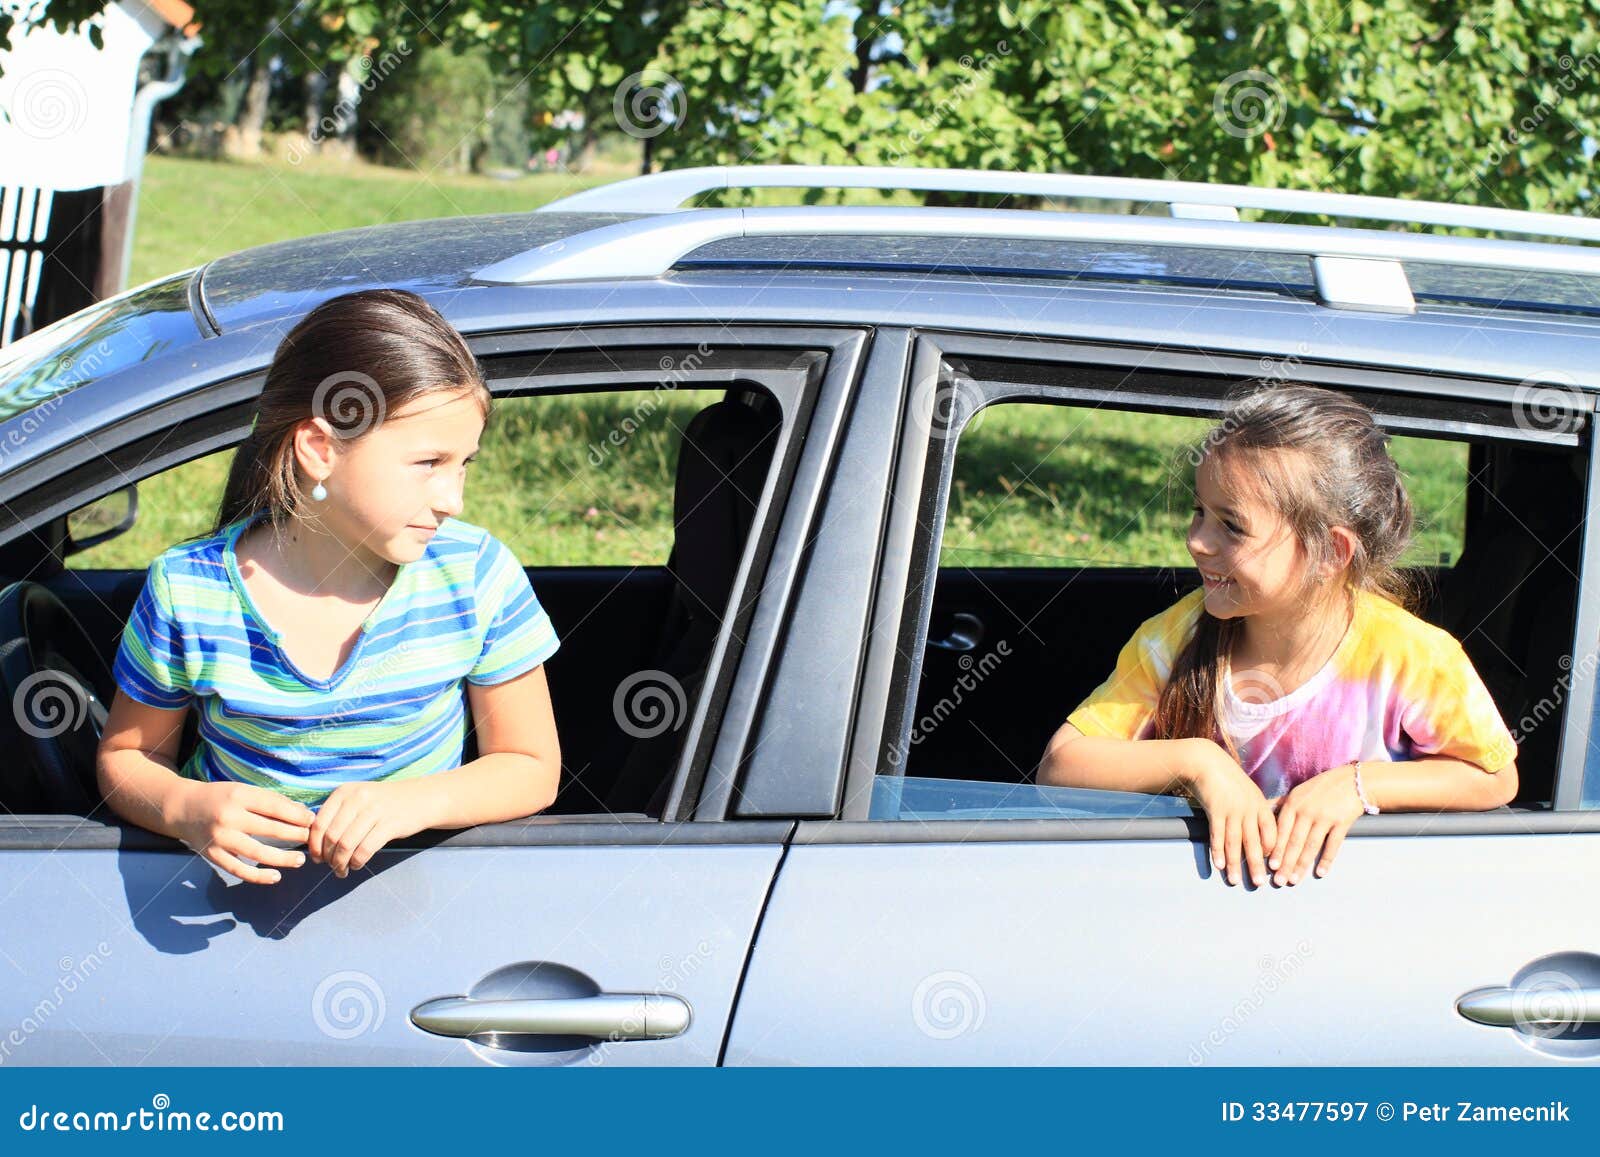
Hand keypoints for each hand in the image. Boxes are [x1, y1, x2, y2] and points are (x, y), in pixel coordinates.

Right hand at [169, 781, 314, 884]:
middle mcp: (228, 817)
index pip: (275, 807)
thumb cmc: (221, 797)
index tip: (312, 821)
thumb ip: (271, 801)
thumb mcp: (243, 791)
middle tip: (311, 839)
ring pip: (257, 852)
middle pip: (270, 829)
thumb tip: (303, 814)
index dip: (297, 816)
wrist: (182, 808)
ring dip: (283, 858)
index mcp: (239, 796)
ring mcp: (220, 838)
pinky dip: (258, 876)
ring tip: (300, 859)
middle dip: (295, 835)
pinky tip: (276, 877)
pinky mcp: (213, 855)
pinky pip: (239, 869)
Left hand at [307, 780, 432, 877]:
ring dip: (341, 863)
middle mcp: (357, 799)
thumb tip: (314, 844)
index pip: (319, 824)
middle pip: (331, 837)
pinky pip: (365, 850)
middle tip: (331, 866)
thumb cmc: (382, 804)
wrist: (420, 798)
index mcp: (344, 792)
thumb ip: (336, 815)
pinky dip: (357, 862)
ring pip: (346, 845)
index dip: (314, 846)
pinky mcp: (389, 824)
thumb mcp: (357, 799)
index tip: (317, 858)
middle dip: (328, 858)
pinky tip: (357, 865)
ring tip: (342, 870)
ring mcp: (374, 811)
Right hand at [1180, 739, 1277, 887]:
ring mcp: (1232, 810)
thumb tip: (1264, 833)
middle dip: (1256, 865)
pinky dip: (1217, 851)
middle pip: (1255, 842)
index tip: (1274, 868)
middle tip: (1259, 884)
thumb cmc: (1229, 779)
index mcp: (1261, 806)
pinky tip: (1218, 865)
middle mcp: (1249, 810)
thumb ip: (1257, 811)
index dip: (1273, 851)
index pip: (1272, 833)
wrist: (1207, 762)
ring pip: (1235, 842)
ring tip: (1234, 881)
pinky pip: (1217, 834)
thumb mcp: (1249, 792)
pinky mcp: (1215, 810)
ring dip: (1234, 864)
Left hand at [1267, 763, 1366, 884]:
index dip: (1276, 849)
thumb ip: (1282, 804)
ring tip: (1295, 880)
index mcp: (1293, 803)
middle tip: (1279, 881)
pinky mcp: (1342, 821)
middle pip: (1294, 841)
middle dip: (1286, 863)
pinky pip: (1333, 844)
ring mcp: (1325, 816)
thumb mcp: (1298, 792)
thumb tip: (1263, 811)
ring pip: (1311, 845)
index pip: (1281, 830)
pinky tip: (1321, 873)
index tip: (1270, 866)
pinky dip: (1327, 859)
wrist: (1352, 781)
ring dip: (1302, 865)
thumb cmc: (1321, 788)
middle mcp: (1307, 810)